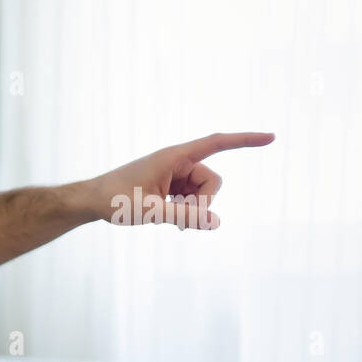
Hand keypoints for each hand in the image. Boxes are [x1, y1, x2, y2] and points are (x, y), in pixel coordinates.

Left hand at [91, 131, 274, 229]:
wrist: (90, 201)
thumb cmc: (114, 201)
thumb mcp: (151, 211)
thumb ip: (184, 217)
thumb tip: (216, 223)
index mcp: (174, 156)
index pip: (217, 143)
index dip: (245, 141)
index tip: (270, 138)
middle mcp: (177, 162)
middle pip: (212, 182)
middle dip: (203, 202)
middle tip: (179, 217)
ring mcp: (174, 174)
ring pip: (203, 194)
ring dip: (192, 209)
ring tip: (166, 218)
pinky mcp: (169, 186)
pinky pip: (191, 199)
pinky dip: (186, 211)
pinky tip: (169, 219)